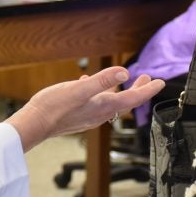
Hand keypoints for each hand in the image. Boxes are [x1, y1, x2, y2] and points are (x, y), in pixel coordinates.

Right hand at [4, 67, 164, 151]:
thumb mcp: (79, 89)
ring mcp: (89, 116)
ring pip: (111, 103)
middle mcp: (99, 114)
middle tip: (148, 79)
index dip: (147, 90)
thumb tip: (123, 72)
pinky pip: (96, 103)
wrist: (35, 124)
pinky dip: (100, 92)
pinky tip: (88, 83)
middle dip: (138, 90)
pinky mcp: (79, 115)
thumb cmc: (54, 106)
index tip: (160, 82)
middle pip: (125, 102)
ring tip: (123, 80)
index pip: (132, 98)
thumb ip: (102, 81)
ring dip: (121, 91)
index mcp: (103, 106)